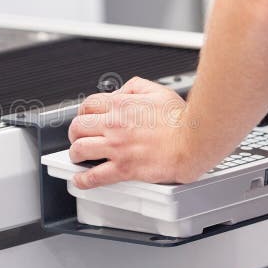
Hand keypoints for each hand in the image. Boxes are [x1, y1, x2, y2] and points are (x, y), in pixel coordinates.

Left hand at [68, 77, 190, 188]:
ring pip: (80, 149)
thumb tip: (122, 91)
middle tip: (78, 136)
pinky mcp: (124, 168)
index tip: (85, 117)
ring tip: (78, 156)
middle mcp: (114, 126)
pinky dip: (83, 179)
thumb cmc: (181, 119)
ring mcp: (117, 148)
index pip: (88, 105)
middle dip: (75, 132)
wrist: (193, 141)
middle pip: (78, 127)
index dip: (83, 111)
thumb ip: (135, 87)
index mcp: (121, 106)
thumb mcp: (157, 91)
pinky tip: (81, 179)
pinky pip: (95, 176)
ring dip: (75, 153)